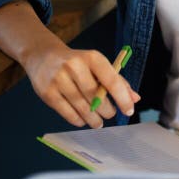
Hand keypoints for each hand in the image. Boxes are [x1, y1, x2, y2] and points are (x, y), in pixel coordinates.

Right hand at [23, 42, 140, 128]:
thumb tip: (135, 98)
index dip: (122, 98)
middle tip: (110, 114)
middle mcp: (75, 67)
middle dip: (107, 110)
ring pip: (81, 106)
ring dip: (93, 118)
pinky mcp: (47, 93)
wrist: (43, 56)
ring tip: (99, 123)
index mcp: (92, 57)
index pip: (111, 80)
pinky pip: (66, 112)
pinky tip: (83, 121)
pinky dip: (78, 120)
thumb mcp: (97, 64)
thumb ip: (117, 80)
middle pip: (95, 96)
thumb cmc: (77, 62)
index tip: (129, 110)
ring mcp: (59, 80)